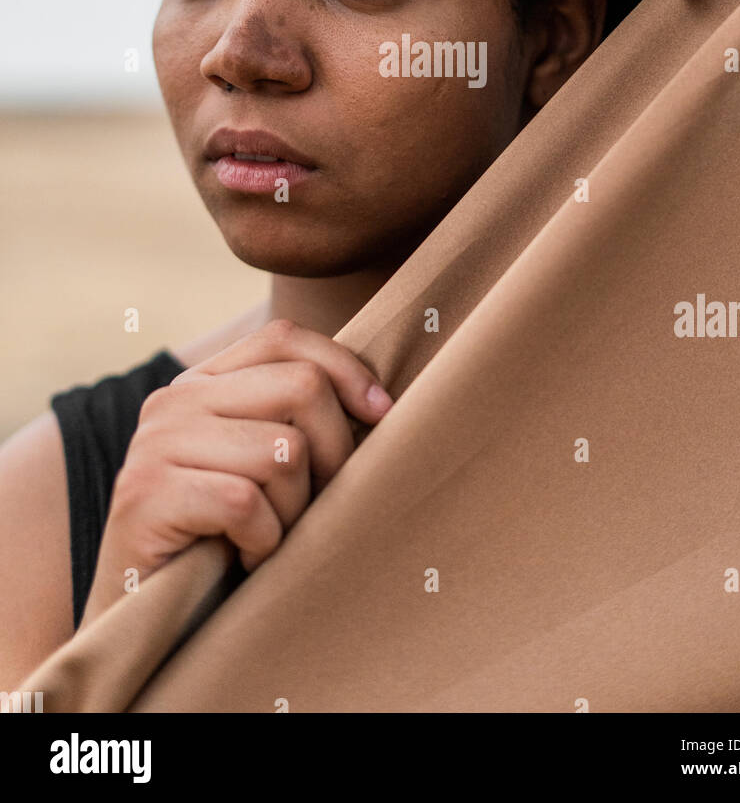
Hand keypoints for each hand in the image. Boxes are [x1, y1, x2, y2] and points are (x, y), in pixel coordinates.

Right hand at [80, 319, 392, 624]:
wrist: (145, 615)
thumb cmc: (224, 537)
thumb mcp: (263, 463)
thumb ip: (296, 418)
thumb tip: (379, 402)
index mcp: (202, 382)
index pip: (285, 338)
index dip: (345, 369)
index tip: (381, 414)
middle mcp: (174, 400)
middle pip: (302, 387)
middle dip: (333, 451)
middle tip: (318, 502)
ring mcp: (156, 444)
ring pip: (284, 450)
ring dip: (295, 510)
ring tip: (271, 535)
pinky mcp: (147, 494)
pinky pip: (246, 502)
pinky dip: (263, 541)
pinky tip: (245, 556)